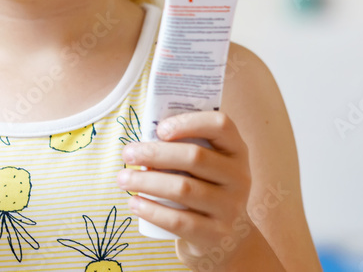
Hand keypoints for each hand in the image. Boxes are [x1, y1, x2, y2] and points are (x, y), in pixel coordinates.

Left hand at [117, 111, 271, 270]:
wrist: (228, 239)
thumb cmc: (206, 189)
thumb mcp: (208, 166)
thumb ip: (186, 148)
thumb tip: (143, 141)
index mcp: (236, 150)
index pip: (220, 125)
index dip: (189, 122)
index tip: (159, 130)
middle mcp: (239, 177)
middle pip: (195, 157)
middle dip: (155, 153)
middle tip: (128, 153)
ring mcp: (230, 207)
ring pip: (183, 189)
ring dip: (146, 181)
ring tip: (123, 179)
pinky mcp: (215, 234)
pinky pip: (179, 221)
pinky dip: (152, 210)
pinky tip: (134, 203)